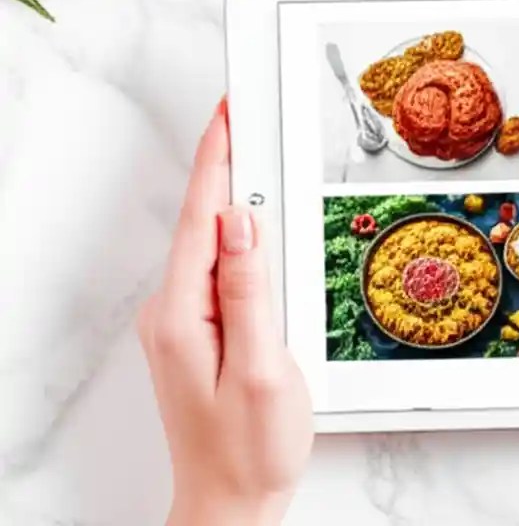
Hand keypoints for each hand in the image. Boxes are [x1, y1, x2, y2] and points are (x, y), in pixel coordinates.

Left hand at [136, 99, 312, 525]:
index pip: (204, 218)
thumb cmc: (250, 447)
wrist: (231, 500)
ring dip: (235, 202)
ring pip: (212, 245)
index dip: (218, 159)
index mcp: (183, 315)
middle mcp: (173, 313)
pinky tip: (258, 232)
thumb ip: (250, 290)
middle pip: (204, 223)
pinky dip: (239, 243)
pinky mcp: (201, 333)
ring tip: (261, 161)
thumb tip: (241, 222)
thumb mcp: (263, 368)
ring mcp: (184, 323)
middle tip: (250, 119)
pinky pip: (219, 272)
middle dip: (227, 167)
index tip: (229, 113)